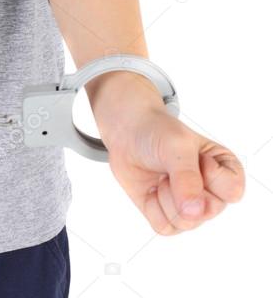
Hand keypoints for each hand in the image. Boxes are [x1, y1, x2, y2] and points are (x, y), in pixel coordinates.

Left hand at [104, 103, 245, 234]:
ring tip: (162, 175)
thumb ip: (188, 178)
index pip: (232, 191)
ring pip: (185, 221)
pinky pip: (165, 227)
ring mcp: (191, 208)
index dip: (209, 174)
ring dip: (165, 195)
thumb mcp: (177, 146)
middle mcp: (212, 193)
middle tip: (172, 165)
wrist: (127, 134)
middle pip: (208, 210)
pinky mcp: (169, 218)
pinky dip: (152, 206)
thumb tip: (194, 214)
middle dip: (182, 186)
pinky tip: (151, 188)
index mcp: (226, 170)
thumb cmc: (158, 134)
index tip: (196, 155)